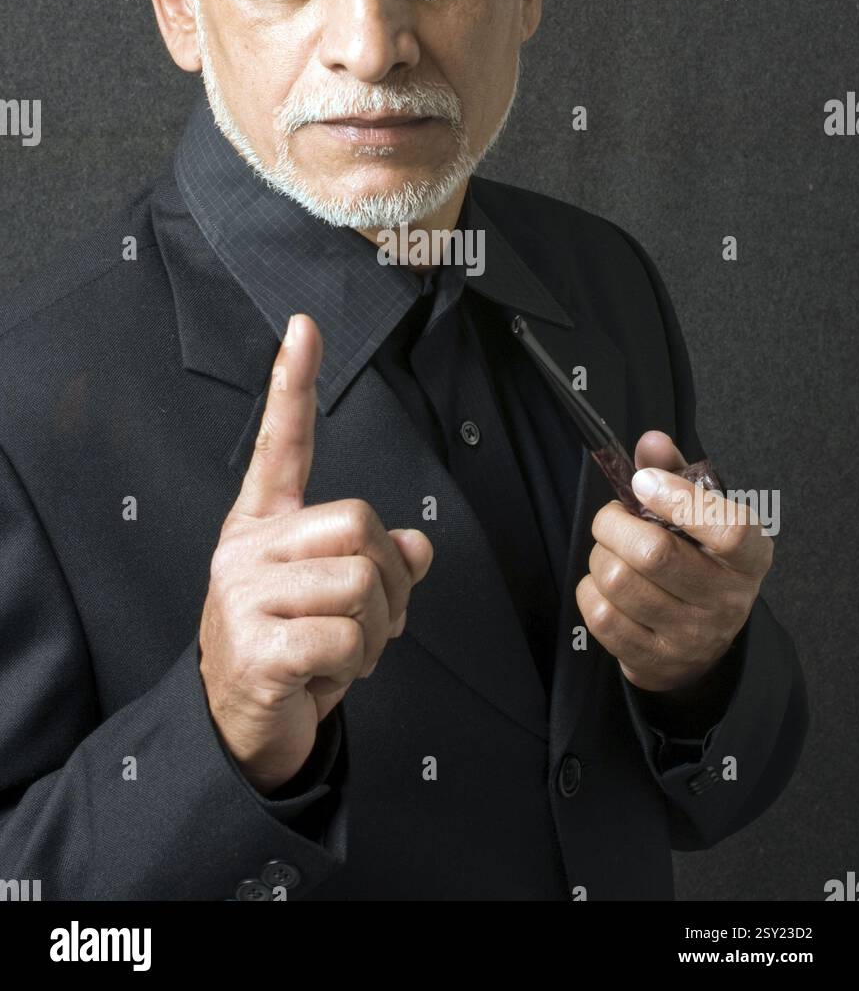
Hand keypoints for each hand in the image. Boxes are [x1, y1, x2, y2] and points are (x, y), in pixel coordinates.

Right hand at [199, 313, 433, 793]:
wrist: (240, 729)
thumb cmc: (292, 654)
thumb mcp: (337, 600)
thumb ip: (376, 560)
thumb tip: (418, 544)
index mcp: (264, 525)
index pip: (282, 443)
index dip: (293, 384)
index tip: (304, 328)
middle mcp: (247, 548)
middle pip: (361, 522)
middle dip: (389, 579)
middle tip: (366, 622)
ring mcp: (243, 595)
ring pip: (363, 581)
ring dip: (378, 630)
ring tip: (343, 652)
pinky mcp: (256, 647)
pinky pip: (348, 638)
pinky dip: (359, 665)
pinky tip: (324, 676)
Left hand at [575, 430, 772, 694]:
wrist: (705, 645)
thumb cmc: (702, 564)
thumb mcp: (705, 518)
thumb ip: (679, 473)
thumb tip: (651, 441)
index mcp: (750, 557)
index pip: (728, 529)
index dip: (679, 499)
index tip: (644, 482)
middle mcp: (725, 600)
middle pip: (654, 554)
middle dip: (614, 524)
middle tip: (613, 519)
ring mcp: (689, 636)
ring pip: (618, 581)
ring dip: (600, 556)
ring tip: (611, 552)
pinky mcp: (653, 660)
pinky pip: (600, 615)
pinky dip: (590, 589)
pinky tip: (605, 584)